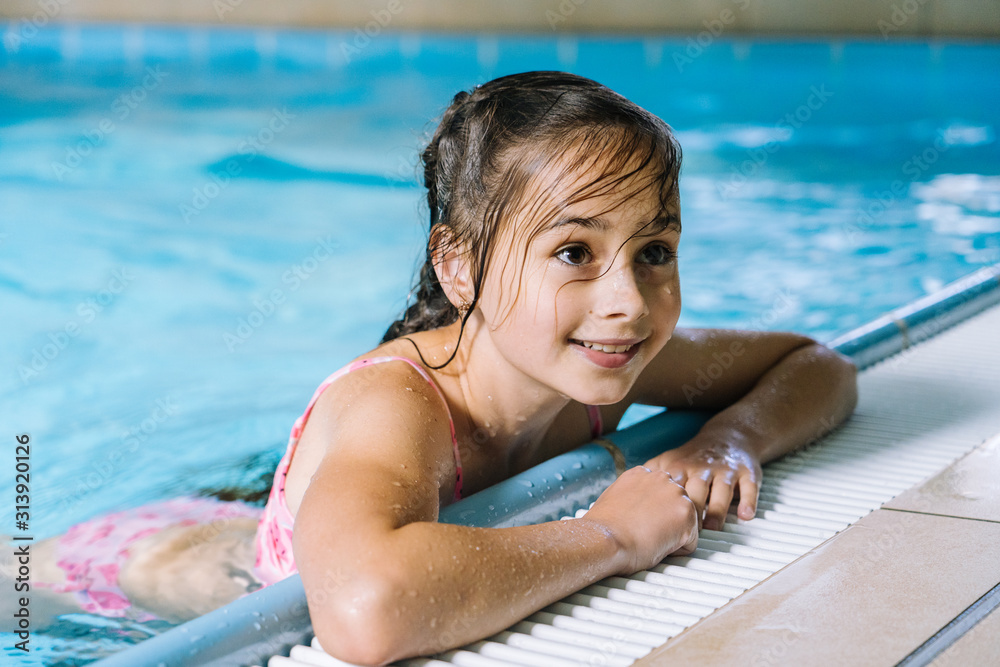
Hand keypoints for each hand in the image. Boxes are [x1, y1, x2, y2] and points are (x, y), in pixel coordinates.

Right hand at [584, 466, 698, 574]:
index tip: (641, 522)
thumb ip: (631, 496)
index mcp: (642, 473)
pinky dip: (677, 550)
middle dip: (666, 521)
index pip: (660, 493)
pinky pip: (690, 541)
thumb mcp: (613, 498)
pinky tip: (657, 546)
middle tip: (646, 533)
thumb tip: (634, 507)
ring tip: (650, 539)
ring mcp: (676, 494)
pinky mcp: (686, 514)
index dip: (651, 513)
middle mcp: (661, 478)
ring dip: (673, 534)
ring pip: (685, 522)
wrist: (605, 539)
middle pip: (675, 504)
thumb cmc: (604, 527)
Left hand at [644, 438, 760, 530]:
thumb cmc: (692, 459)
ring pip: (721, 490)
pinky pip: (749, 488)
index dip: (665, 508)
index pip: (670, 489)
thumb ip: (648, 479)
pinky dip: (748, 502)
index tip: (658, 528)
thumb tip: (622, 501)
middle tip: (686, 533)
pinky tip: (745, 516)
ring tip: (712, 527)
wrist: (728, 437)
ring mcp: (724, 470)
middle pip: (695, 491)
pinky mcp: (746, 473)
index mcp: (678, 466)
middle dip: (691, 511)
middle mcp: (701, 467)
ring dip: (717, 509)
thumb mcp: (667, 461)